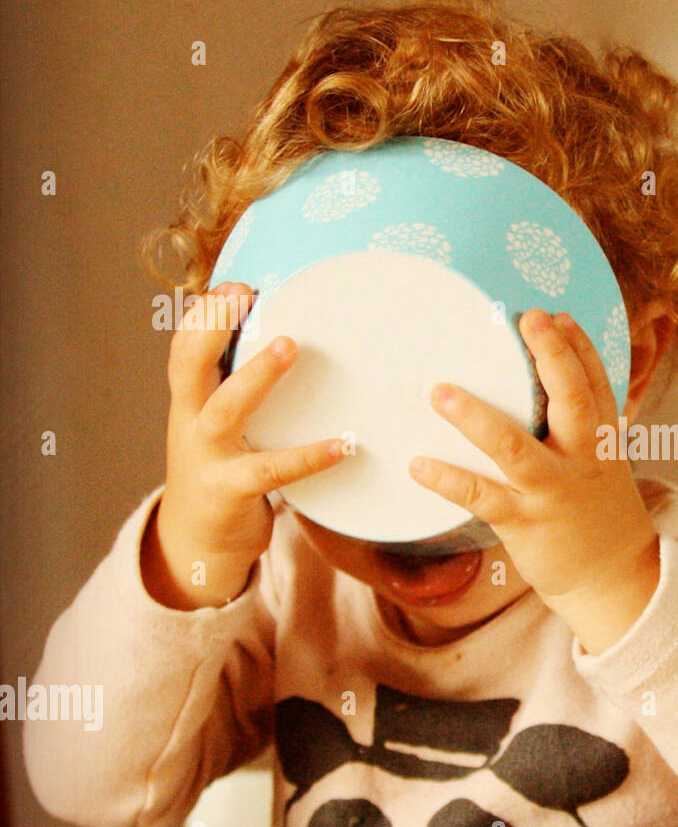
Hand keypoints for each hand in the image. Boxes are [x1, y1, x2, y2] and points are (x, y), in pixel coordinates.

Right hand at [143, 282, 345, 608]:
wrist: (198, 541)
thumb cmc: (222, 468)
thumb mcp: (219, 423)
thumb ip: (240, 386)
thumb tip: (293, 337)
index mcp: (188, 401)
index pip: (183, 346)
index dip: (204, 313)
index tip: (236, 285)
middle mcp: (190, 422)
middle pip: (188, 366)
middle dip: (212, 328)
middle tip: (246, 295)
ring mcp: (208, 457)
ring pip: (226, 410)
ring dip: (256, 376)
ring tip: (291, 347)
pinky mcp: (232, 491)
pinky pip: (272, 469)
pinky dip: (309, 456)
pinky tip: (344, 445)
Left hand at [410, 309, 660, 653]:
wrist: (614, 579)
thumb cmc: (598, 513)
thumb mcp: (603, 463)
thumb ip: (583, 425)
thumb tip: (555, 381)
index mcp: (603, 440)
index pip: (596, 383)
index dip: (576, 346)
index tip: (552, 316)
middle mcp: (582, 459)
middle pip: (573, 400)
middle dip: (552, 357)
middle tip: (526, 320)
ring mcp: (552, 491)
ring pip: (515, 448)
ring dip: (476, 418)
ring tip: (440, 392)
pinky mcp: (524, 523)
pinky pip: (481, 497)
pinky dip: (448, 480)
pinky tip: (418, 464)